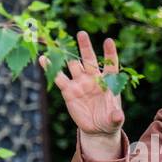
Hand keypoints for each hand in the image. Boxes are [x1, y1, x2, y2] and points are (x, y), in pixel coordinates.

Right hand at [39, 30, 125, 158]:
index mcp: (108, 82)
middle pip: (89, 60)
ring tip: (59, 43)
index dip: (109, 53)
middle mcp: (93, 78)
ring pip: (73, 65)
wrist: (97, 127)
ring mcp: (80, 83)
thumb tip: (118, 116)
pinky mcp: (68, 90)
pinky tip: (43, 59)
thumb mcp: (115, 120)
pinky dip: (51, 68)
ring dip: (67, 55)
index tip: (108, 41)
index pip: (110, 65)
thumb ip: (116, 117)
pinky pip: (58, 78)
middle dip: (85, 47)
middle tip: (82, 33)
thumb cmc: (109, 119)